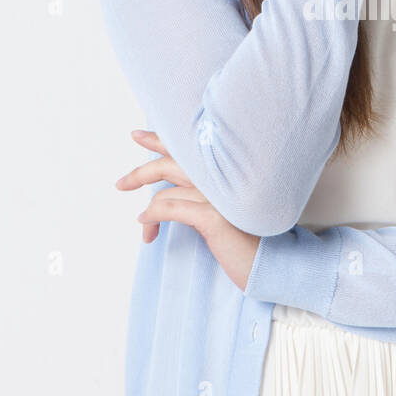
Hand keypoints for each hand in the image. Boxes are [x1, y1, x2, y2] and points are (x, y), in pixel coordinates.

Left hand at [115, 129, 260, 290]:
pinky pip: (168, 209)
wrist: (274, 262)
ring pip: (166, 189)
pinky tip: (147, 229)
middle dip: (142, 171)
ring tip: (142, 225)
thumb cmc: (252, 236)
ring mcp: (218, 194)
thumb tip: (171, 191)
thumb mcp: (228, 207)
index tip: (138, 134)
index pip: (188, 147)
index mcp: (227, 169)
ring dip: (148, 211)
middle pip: (171, 163)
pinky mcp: (212, 216)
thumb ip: (206, 191)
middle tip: (121, 184)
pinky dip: (152, 217)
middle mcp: (223, 175)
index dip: (161, 138)